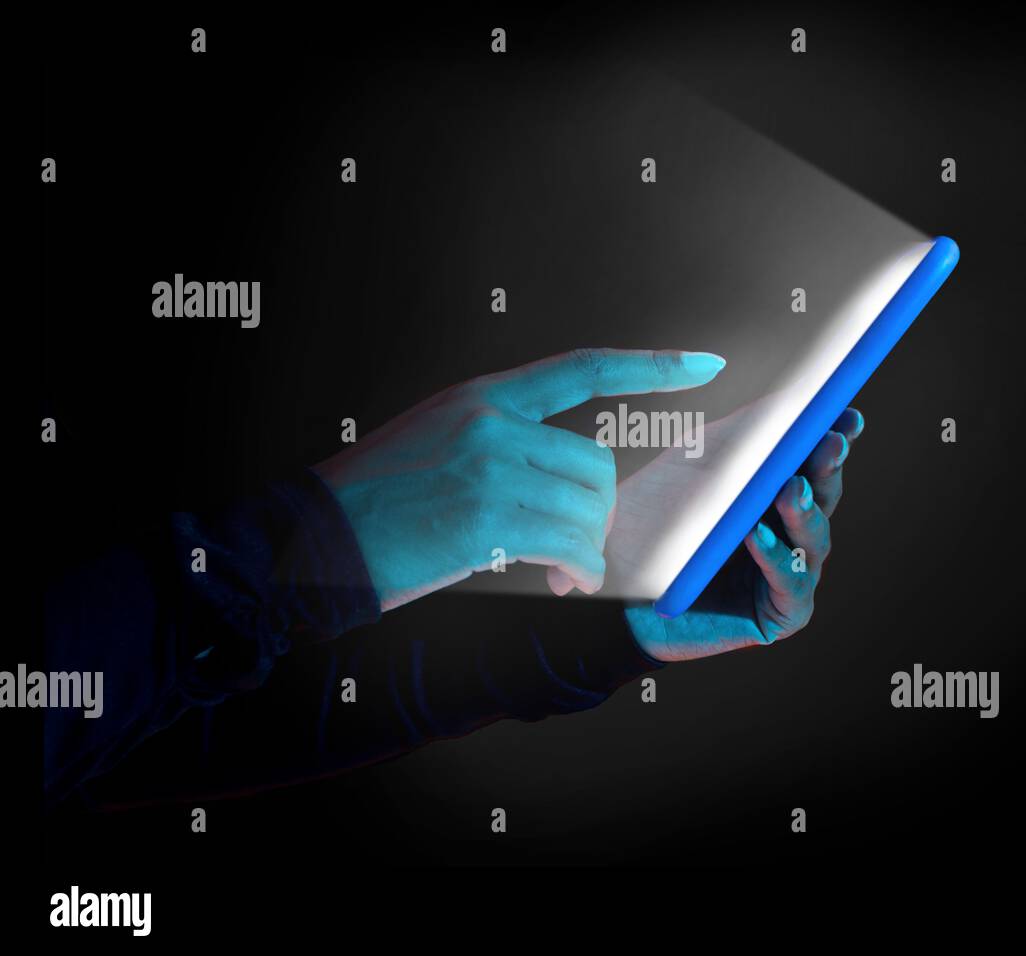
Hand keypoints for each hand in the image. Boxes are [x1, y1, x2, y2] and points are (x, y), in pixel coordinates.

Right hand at [314, 348, 725, 611]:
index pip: (584, 368)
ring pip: (587, 503)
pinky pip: (569, 542)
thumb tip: (563, 482)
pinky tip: (564, 580)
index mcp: (483, 398)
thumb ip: (499, 443)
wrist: (313, 538)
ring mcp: (491, 466)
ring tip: (566, 569)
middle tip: (578, 547)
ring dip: (588, 546)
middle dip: (598, 510)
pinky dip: (580, 568)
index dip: (652, 364)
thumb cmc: (375, 500)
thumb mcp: (435, 441)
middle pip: (596, 460)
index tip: (704, 363)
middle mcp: (492, 423)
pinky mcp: (487, 518)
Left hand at [624, 407, 863, 660]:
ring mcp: (792, 574)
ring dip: (803, 510)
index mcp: (776, 494)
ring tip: (791, 488)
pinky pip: (789, 583)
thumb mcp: (691, 473)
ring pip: (814, 538)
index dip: (835, 434)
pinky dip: (775, 556)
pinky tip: (758, 534)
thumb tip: (780, 399)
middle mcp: (793, 532)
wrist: (622, 597)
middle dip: (827, 467)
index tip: (845, 411)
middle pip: (824, 495)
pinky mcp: (782, 612)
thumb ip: (733, 441)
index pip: (813, 460)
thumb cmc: (656, 530)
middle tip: (830, 441)